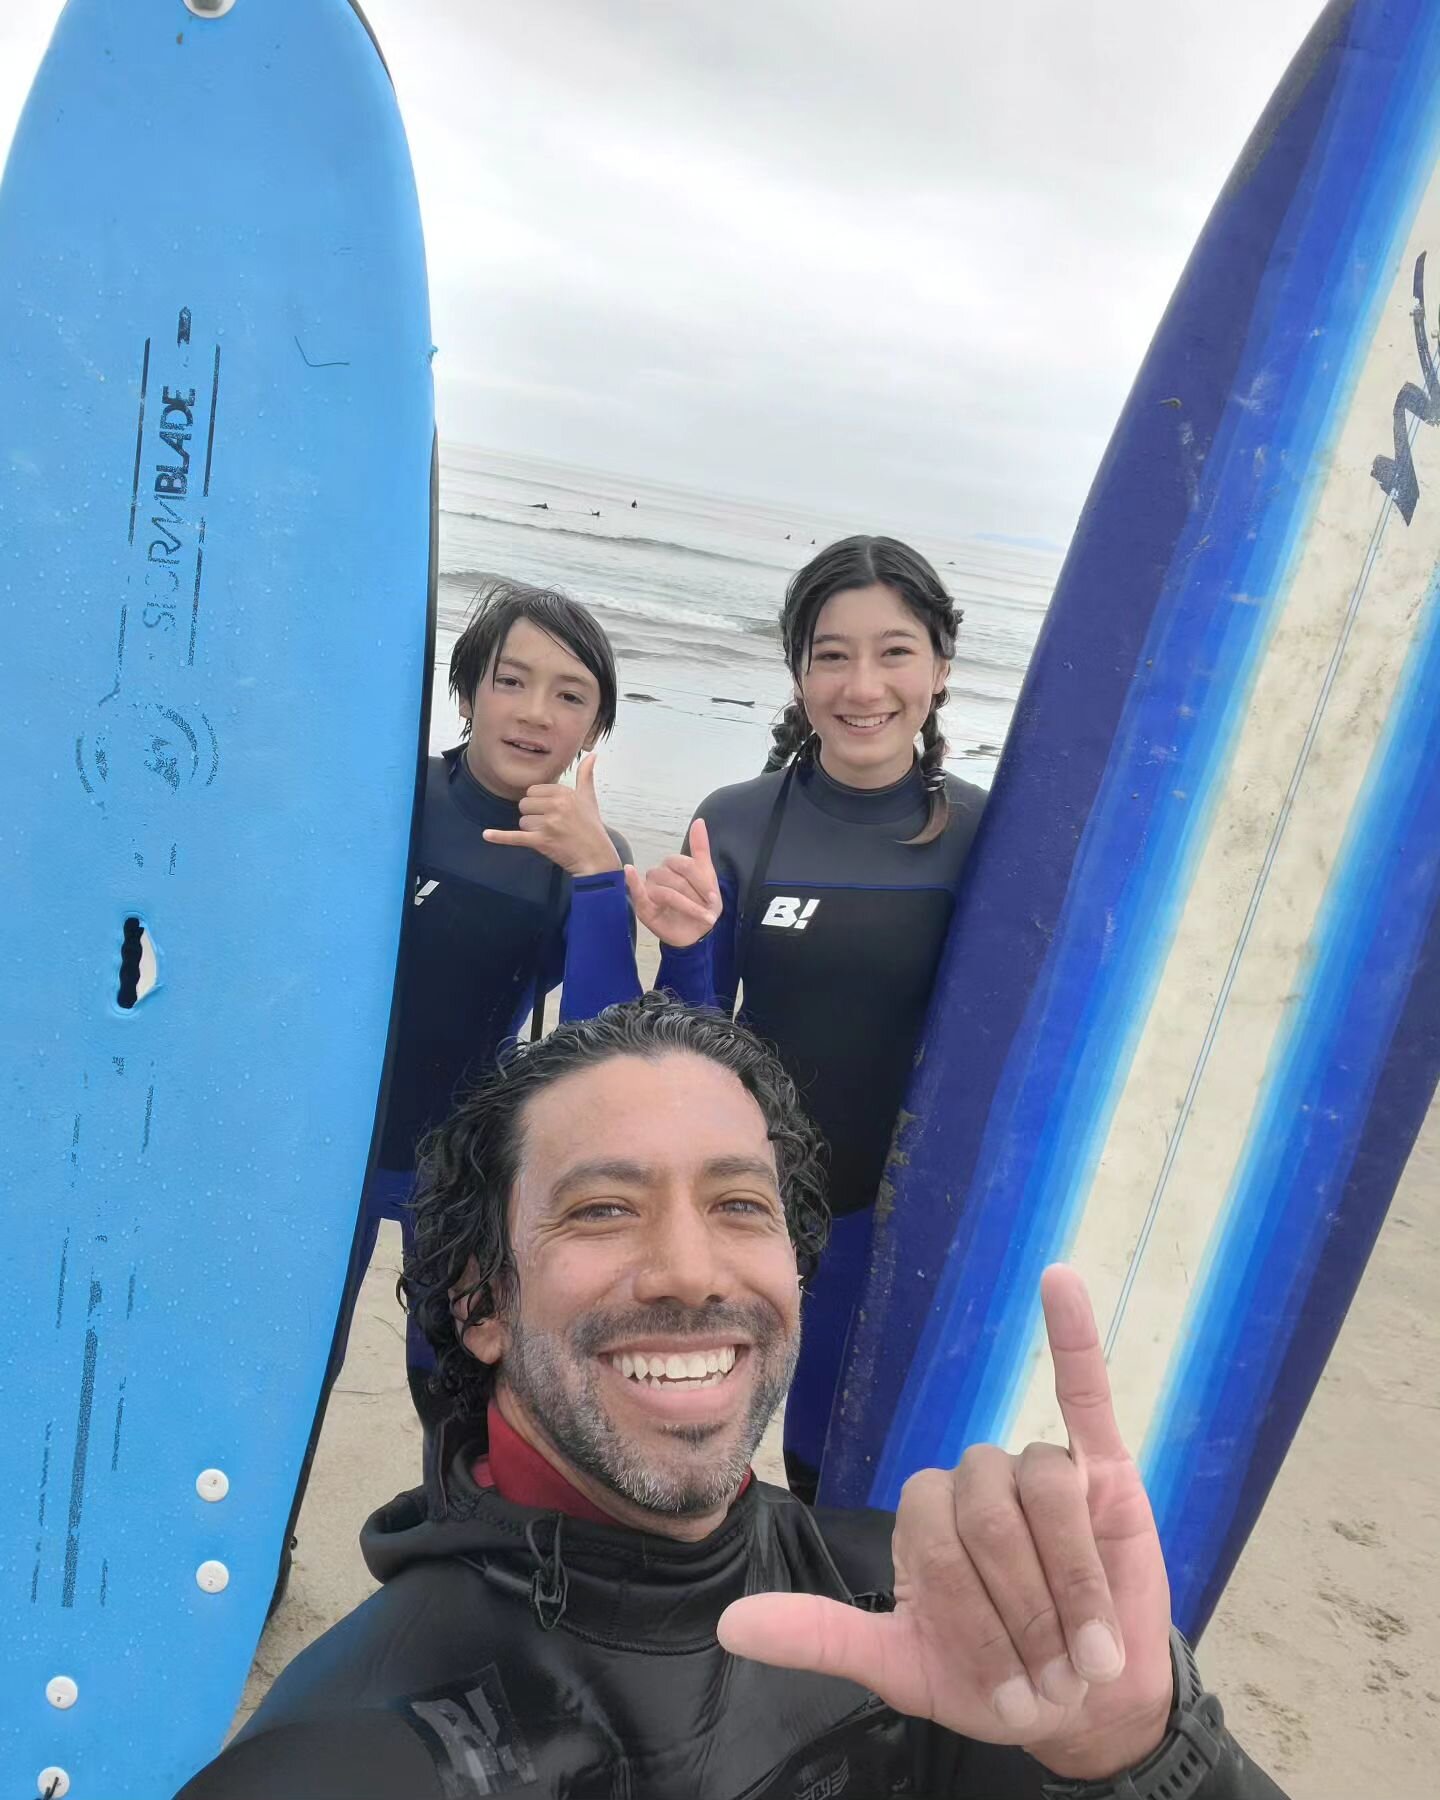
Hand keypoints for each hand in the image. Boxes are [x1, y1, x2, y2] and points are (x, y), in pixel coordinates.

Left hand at [481, 753, 620, 876]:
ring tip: (551, 836)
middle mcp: (556, 806)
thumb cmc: (591, 828)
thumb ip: (586, 775)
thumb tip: (593, 755)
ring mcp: (548, 824)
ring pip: (522, 821)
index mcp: (564, 793)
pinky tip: (486, 835)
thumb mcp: (589, 798)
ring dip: (531, 831)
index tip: (554, 812)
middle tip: (552, 826)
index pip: (534, 791)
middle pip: (524, 805)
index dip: (540, 803)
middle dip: (533, 816)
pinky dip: (500, 837)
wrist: (596, 857)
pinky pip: (515, 836)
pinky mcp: (541, 842)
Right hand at [624, 817, 722, 948]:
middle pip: (677, 879)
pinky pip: (637, 891)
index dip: (702, 882)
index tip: (713, 898)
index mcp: (672, 865)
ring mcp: (649, 889)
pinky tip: (629, 871)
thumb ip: (700, 848)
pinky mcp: (643, 906)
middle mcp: (658, 874)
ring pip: (667, 891)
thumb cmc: (701, 904)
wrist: (697, 933)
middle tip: (709, 913)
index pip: (686, 865)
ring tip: (702, 918)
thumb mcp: (707, 877)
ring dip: (688, 906)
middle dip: (696, 897)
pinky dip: (632, 881)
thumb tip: (699, 820)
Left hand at [717, 1267, 1174, 1781]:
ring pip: (1044, 1488)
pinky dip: (1071, 1332)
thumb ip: (822, 1635)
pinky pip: (1082, 1387)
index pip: (933, 1536)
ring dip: (1070, 1578)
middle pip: (986, 1514)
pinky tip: (1061, 1279)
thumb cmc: (995, 1680)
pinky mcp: (1103, 1465)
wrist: (1088, 1704)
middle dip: (1022, 1612)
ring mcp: (1038, 1470)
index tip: (1010, 1692)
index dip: (974, 1616)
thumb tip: (728, 1625)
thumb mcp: (903, 1666)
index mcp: (926, 1518)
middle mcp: (975, 1483)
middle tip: (1052, 1676)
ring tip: (1089, 1652)